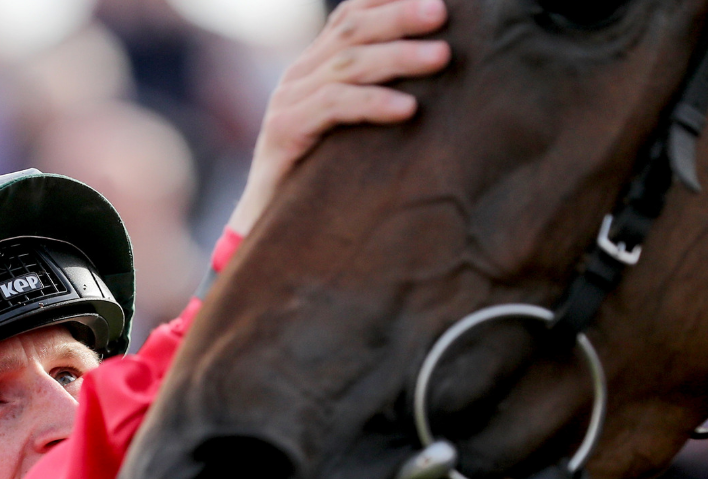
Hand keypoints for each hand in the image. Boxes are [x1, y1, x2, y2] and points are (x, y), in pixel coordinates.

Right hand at [226, 0, 450, 236]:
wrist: (266, 227)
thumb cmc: (319, 183)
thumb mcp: (352, 133)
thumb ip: (376, 102)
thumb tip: (435, 89)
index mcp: (314, 68)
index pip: (349, 16)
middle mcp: (298, 76)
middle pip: (351, 30)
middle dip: (399, 17)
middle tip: (441, 13)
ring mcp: (287, 102)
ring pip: (346, 64)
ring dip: (398, 56)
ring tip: (441, 57)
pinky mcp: (283, 132)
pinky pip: (333, 107)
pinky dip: (373, 103)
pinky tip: (408, 108)